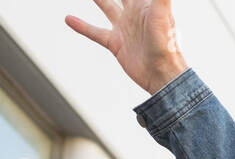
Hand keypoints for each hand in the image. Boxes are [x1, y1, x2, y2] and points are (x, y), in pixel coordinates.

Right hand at [66, 0, 187, 95]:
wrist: (162, 74)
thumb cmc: (167, 44)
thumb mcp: (162, 13)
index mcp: (144, 5)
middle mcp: (134, 14)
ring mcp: (124, 29)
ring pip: (106, 7)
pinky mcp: (116, 44)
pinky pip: (94, 32)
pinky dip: (81, 26)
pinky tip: (68, 19)